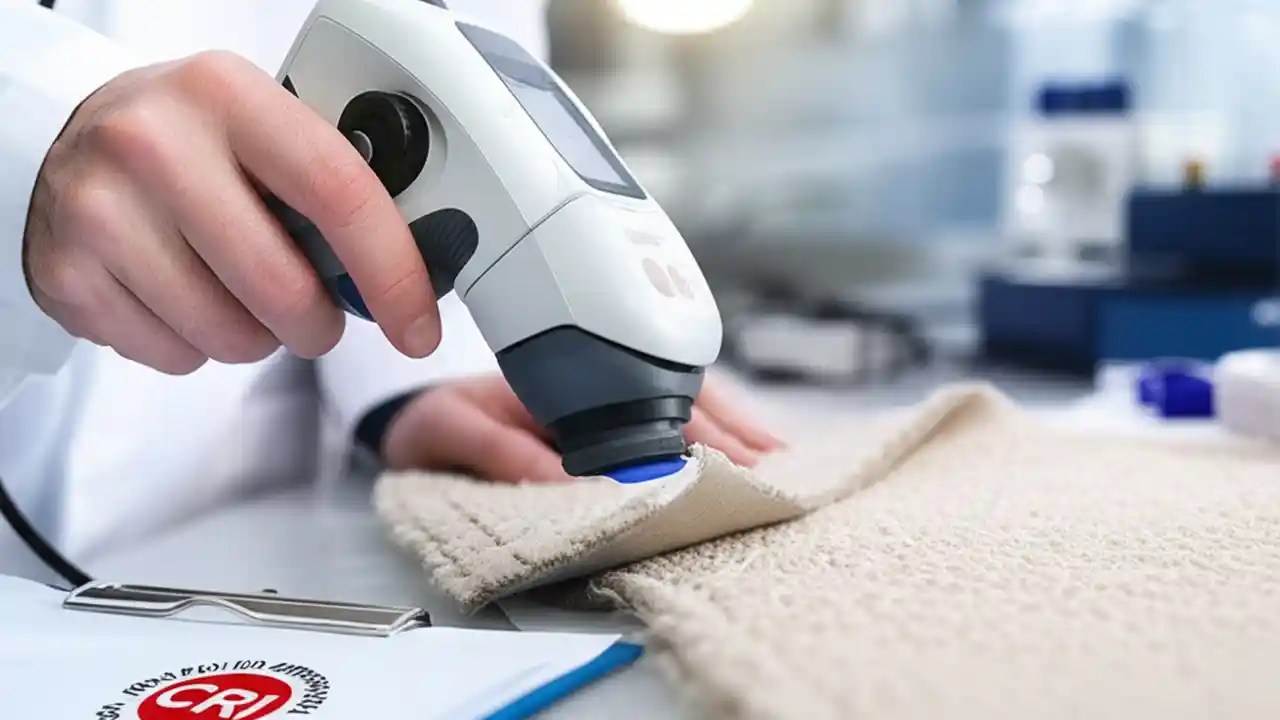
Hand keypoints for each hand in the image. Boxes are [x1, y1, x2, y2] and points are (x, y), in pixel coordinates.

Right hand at [23, 52, 440, 374]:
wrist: (65, 140)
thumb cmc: (190, 143)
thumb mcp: (260, 126)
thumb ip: (331, 182)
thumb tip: (414, 270)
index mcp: (227, 95)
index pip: (338, 192)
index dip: (392, 272)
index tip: (417, 325)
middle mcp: (154, 144)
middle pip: (283, 288)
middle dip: (319, 325)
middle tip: (315, 316)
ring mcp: (100, 211)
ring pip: (232, 337)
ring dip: (258, 339)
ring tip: (237, 294)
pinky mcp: (66, 275)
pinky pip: (177, 358)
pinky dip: (198, 346)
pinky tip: (182, 298)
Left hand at [381, 374, 783, 482]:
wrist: (413, 413)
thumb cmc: (433, 421)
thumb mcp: (449, 431)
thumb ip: (499, 450)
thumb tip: (563, 480)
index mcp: (564, 376)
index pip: (645, 398)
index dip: (694, 431)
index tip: (733, 460)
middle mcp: (595, 376)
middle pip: (682, 397)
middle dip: (735, 431)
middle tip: (781, 467)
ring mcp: (606, 389)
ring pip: (689, 400)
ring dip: (736, 429)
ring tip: (781, 458)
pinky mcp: (608, 408)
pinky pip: (674, 412)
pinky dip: (716, 429)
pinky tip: (746, 449)